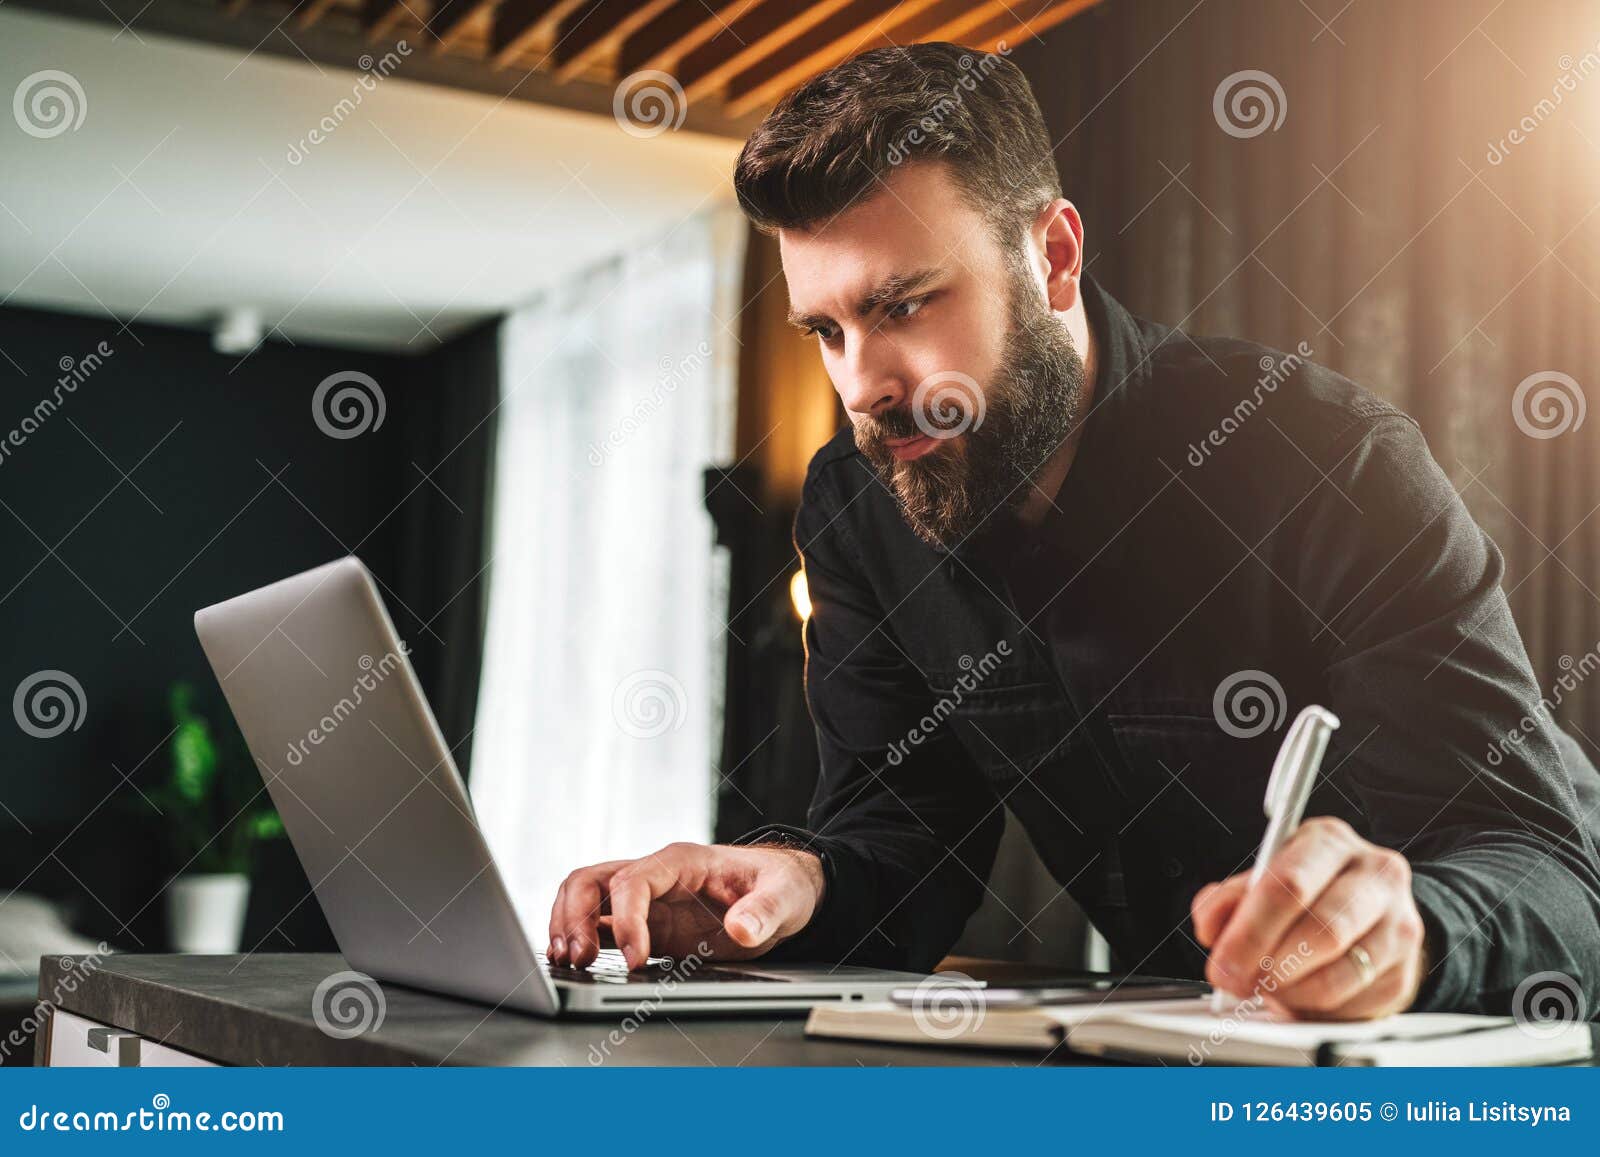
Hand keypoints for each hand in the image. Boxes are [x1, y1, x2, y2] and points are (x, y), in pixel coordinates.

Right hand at [546, 841, 825, 969]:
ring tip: (568, 962)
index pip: (634, 880)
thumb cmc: (780, 884)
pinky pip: (597, 923)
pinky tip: (575, 963)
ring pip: (584, 897)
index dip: (626, 919)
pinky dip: (579, 939)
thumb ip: (764, 912)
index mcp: (683, 861)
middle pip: (592, 880)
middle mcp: (656, 874)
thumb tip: (741, 929)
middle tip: (580, 959)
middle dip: (576, 917)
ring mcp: (646, 898)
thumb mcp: (784, 896)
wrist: (782, 890)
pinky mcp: (644, 923)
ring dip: (567, 925)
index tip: (636, 957)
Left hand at [1192, 816, 1426, 1019]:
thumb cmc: (1306, 893)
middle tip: (1238, 983)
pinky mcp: (1404, 969)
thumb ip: (1228, 900)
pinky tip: (1298, 997)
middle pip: (1321, 929)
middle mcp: (1374, 874)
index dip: (1251, 930)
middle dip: (1268, 965)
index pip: (1289, 884)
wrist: (1368, 913)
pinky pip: (1354, 1003)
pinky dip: (1316, 1009)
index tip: (1223, 962)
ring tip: (1266, 989)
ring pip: (1339, 972)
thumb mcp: (1262, 879)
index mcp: (1328, 841)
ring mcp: (1399, 922)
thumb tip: (1211, 930)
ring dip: (1291, 992)